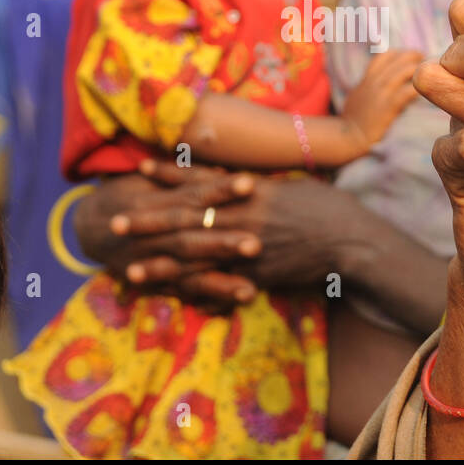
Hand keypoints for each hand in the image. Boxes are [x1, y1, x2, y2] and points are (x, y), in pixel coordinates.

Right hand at [75, 162, 262, 305]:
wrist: (84, 226)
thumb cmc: (127, 194)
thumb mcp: (148, 179)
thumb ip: (184, 177)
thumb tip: (224, 171)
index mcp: (152, 202)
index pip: (191, 195)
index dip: (219, 190)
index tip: (249, 184)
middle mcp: (151, 235)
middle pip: (190, 238)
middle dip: (222, 243)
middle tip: (255, 245)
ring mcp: (148, 261)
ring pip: (186, 272)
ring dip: (218, 282)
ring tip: (250, 291)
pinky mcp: (150, 282)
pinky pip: (179, 293)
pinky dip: (204, 299)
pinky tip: (231, 304)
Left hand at [89, 165, 375, 288]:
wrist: (349, 239)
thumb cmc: (326, 206)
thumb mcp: (290, 185)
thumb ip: (259, 186)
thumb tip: (238, 179)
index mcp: (249, 191)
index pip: (200, 181)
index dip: (168, 175)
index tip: (139, 168)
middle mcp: (242, 218)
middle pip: (186, 219)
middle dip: (148, 221)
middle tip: (113, 222)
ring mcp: (247, 249)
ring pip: (195, 257)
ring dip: (159, 263)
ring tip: (127, 267)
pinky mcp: (257, 276)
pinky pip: (220, 285)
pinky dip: (194, 291)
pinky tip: (170, 297)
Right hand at [339, 48, 421, 152]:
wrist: (348, 136)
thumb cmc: (352, 119)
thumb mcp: (357, 95)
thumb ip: (368, 86)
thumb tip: (381, 83)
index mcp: (366, 79)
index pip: (383, 56)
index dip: (398, 53)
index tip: (410, 58)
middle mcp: (374, 82)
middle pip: (397, 59)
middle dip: (413, 56)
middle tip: (424, 60)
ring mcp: (381, 93)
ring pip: (404, 71)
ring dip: (418, 69)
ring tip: (430, 72)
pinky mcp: (388, 107)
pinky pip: (407, 91)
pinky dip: (418, 88)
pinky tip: (425, 91)